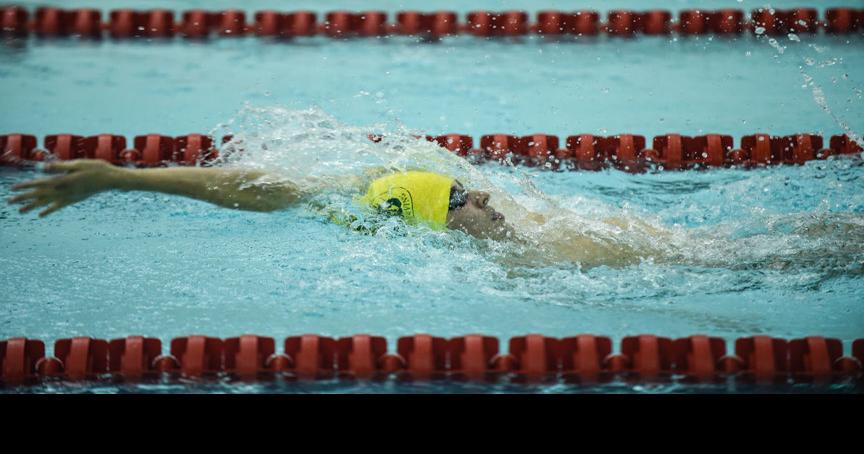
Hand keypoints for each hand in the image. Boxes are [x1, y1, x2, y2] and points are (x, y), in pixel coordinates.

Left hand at [8, 159, 122, 216]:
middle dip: (24, 198)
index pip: (39, 183)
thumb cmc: (95, 168)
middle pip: (39, 195)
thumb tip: (41, 168)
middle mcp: (63, 190)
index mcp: (62, 180)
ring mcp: (68, 196)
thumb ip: (58, 167)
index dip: (25, 186)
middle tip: (9, 202)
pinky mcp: (74, 199)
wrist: (111, 180)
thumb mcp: (76, 164)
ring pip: (46, 203)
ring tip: (20, 211)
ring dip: (32, 206)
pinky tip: (41, 215)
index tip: (13, 189)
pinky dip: (49, 210)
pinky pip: (58, 207)